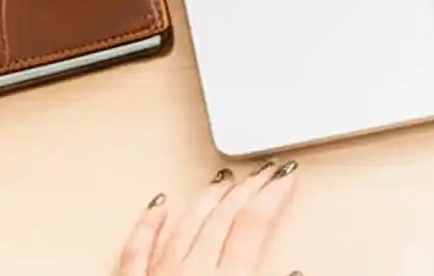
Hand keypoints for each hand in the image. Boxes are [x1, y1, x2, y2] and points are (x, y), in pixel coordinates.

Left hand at [115, 160, 299, 275]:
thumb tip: (296, 272)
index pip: (254, 222)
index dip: (273, 194)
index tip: (286, 175)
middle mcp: (192, 269)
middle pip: (224, 216)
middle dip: (248, 187)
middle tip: (264, 169)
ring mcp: (158, 272)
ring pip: (186, 222)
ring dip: (207, 197)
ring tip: (222, 178)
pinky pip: (138, 246)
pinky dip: (149, 222)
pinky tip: (158, 204)